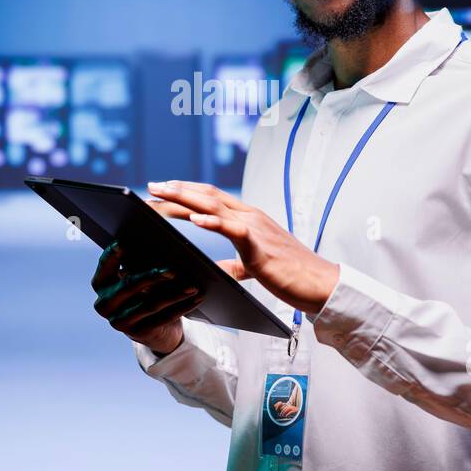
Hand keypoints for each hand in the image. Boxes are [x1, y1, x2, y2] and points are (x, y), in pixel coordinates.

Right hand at [91, 241, 203, 354]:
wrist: (153, 328)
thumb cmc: (145, 292)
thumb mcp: (139, 279)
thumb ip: (140, 266)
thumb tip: (162, 250)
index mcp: (101, 285)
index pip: (105, 267)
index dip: (112, 256)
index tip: (123, 244)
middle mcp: (105, 305)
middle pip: (129, 286)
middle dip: (152, 277)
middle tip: (173, 270)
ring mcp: (120, 322)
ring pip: (150, 304)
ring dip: (175, 294)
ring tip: (193, 285)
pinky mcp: (138, 333)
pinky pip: (163, 318)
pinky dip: (182, 306)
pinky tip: (196, 298)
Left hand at [146, 180, 339, 314]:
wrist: (319, 283)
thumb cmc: (290, 274)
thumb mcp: (254, 266)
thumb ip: (235, 264)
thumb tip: (215, 269)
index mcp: (248, 218)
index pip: (211, 198)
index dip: (185, 192)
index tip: (161, 191)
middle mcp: (250, 216)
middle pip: (207, 196)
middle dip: (176, 190)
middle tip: (151, 187)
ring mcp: (255, 227)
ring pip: (214, 206)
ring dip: (185, 199)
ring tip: (162, 195)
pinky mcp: (259, 244)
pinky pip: (232, 229)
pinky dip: (211, 222)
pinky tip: (194, 220)